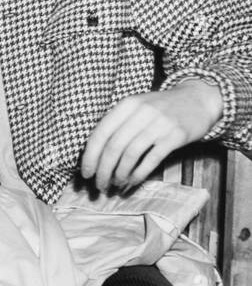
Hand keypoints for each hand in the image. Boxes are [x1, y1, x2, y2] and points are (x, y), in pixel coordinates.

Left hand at [80, 80, 223, 192]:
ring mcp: (160, 123)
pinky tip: (132, 181)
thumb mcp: (136, 108)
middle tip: (100, 185)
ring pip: (131, 154)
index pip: (101, 133)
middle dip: (103, 170)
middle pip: (114, 147)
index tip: (85, 173)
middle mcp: (141, 112)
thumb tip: (94, 154)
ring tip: (116, 184)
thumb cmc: (161, 108)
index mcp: (126, 105)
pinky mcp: (176, 136)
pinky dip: (138, 173)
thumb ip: (117, 124)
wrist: (199, 100)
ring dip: (120, 174)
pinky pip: (151, 159)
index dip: (90, 156)